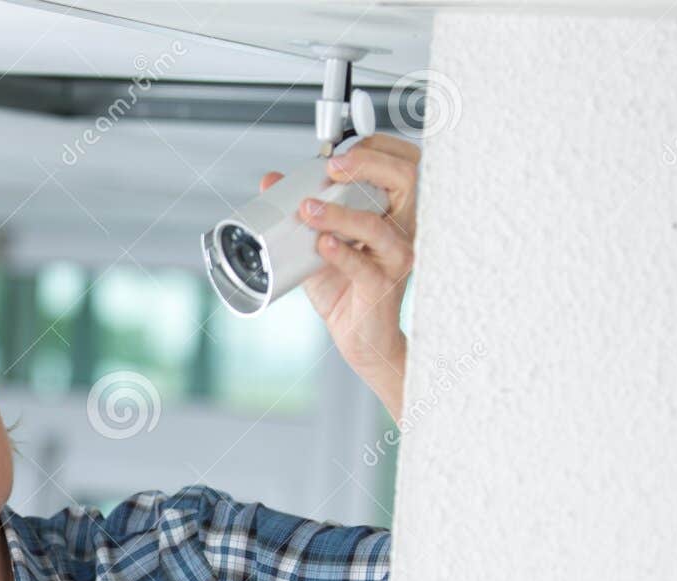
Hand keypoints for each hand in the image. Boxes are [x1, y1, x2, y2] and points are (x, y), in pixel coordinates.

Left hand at [260, 132, 420, 420]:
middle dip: (368, 165)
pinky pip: (364, 265)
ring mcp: (397, 257)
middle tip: (330, 168)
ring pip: (378, 225)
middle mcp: (404, 229)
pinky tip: (323, 245)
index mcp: (395, 211)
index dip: (377, 148)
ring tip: (308, 210)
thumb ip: (302, 212)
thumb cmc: (347, 287)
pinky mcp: (383, 286)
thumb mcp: (321, 242)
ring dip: (340, 214)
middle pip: (405, 180)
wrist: (357, 336)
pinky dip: (341, 252)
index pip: (403, 163)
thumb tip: (271, 181)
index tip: (339, 151)